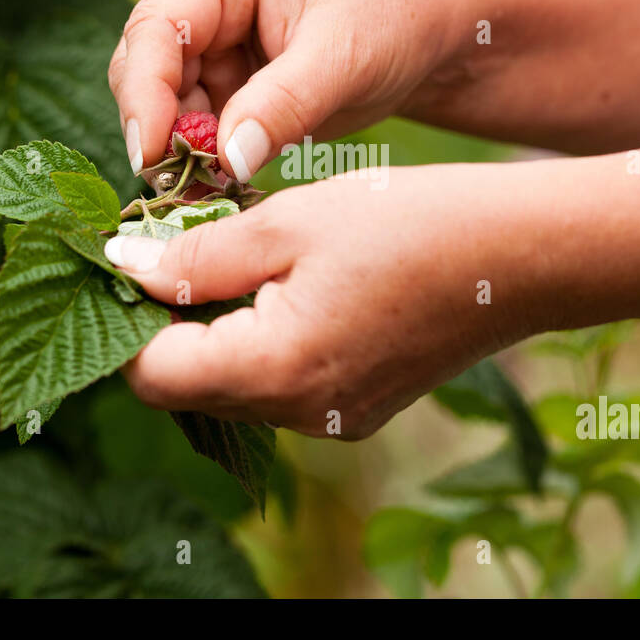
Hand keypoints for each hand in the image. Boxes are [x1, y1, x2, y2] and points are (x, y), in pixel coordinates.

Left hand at [107, 164, 554, 438]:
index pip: (149, 376)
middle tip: (180, 245)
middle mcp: (298, 414)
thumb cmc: (407, 223)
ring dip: (215, 329)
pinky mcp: (357, 410)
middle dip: (168, 322)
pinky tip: (288, 285)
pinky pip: (279, 385)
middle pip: (187, 387)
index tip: (131, 259)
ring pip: (232, 386)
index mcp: (273, 369)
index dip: (124, 319)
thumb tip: (122, 267)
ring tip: (240, 256)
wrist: (518, 255)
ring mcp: (331, 420)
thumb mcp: (289, 220)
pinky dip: (261, 340)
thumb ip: (196, 254)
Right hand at [109, 0, 453, 182]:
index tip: (151, 153)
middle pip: (145, 65)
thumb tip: (224, 159)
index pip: (157, 24)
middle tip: (177, 186)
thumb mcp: (343, 60)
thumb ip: (283, 106)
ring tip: (210, 192)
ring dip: (179, 152)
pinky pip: (192, 127)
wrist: (425, 39)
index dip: (144, 91)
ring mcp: (210, 42)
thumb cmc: (391, 22)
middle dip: (158, 127)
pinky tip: (222, 187)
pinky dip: (201, 161)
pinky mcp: (222, 83)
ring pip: (162, 104)